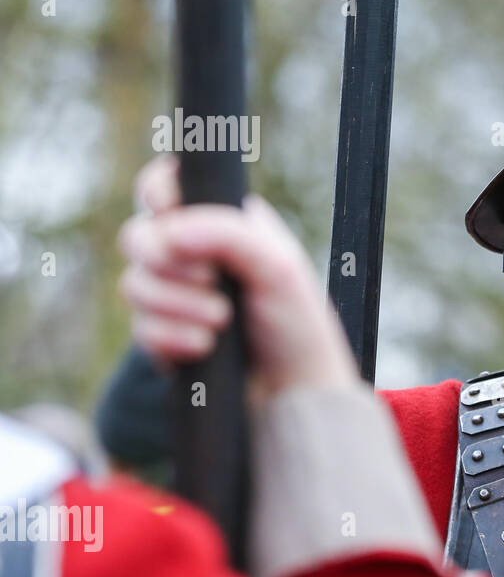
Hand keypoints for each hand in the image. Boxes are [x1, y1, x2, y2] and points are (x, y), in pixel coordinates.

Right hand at [117, 154, 357, 397]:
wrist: (292, 390)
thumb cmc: (296, 322)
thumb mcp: (278, 266)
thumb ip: (228, 234)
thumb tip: (169, 230)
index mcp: (222, 221)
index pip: (165, 185)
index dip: (158, 194)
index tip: (171, 213)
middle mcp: (193, 253)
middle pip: (136, 236)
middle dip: (168, 262)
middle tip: (211, 280)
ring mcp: (174, 295)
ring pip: (134, 284)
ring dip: (179, 306)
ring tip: (222, 321)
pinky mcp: (162, 335)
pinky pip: (141, 328)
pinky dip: (173, 338)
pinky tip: (206, 347)